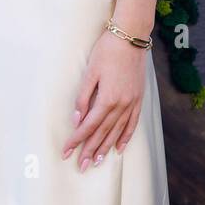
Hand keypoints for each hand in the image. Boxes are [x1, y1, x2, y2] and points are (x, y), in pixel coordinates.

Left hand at [61, 30, 146, 170]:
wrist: (130, 39)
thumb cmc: (106, 52)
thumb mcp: (90, 73)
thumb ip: (83, 98)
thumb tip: (77, 119)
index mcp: (107, 98)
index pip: (88, 126)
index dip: (76, 140)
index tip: (66, 151)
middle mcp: (121, 105)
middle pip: (103, 133)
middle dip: (90, 150)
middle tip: (80, 166)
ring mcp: (132, 104)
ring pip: (117, 132)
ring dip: (106, 148)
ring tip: (97, 162)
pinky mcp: (138, 100)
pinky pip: (132, 124)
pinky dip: (125, 138)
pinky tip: (119, 148)